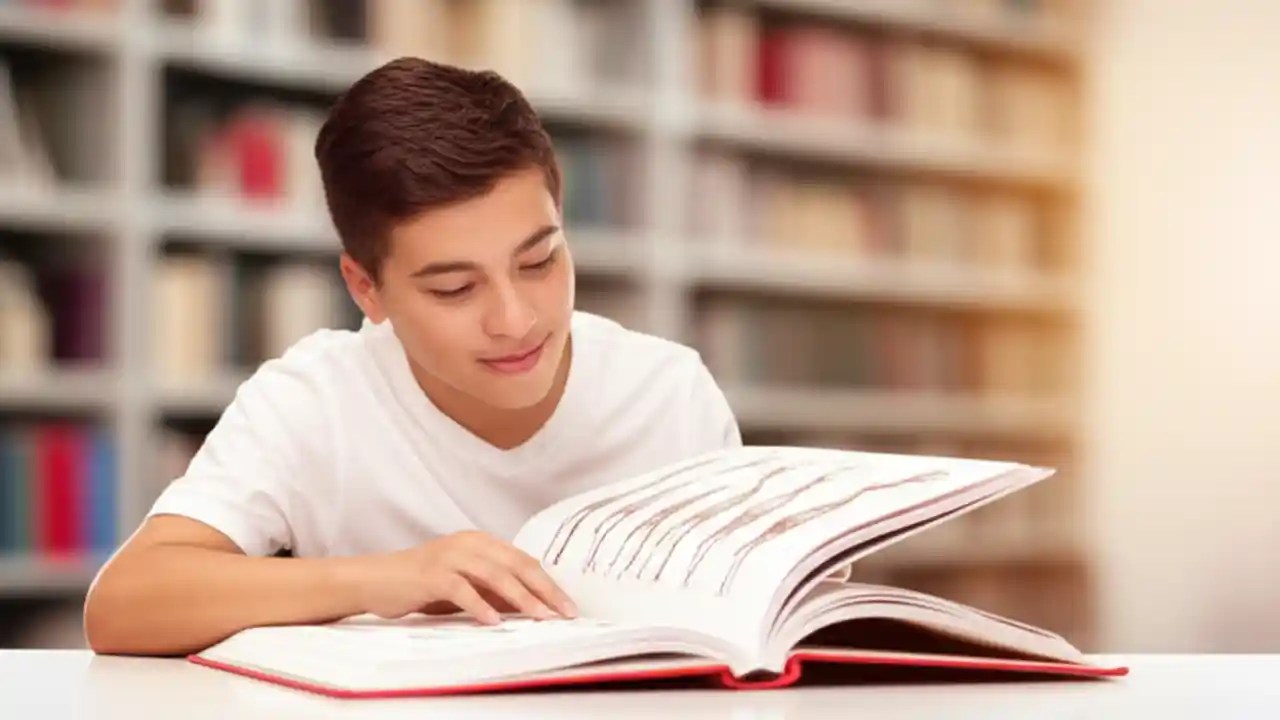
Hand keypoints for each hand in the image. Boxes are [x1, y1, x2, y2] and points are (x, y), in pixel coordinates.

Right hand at [354, 531, 577, 624]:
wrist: (376, 580)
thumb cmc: (423, 584)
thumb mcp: (466, 586)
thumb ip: (494, 591)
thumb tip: (531, 607)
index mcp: (481, 543)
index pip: (524, 561)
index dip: (548, 583)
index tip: (568, 606)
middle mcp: (470, 544)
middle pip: (517, 564)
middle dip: (544, 590)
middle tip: (565, 613)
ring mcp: (450, 556)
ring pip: (495, 574)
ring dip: (521, 597)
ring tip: (540, 617)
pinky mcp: (431, 574)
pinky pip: (461, 589)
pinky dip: (480, 605)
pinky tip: (494, 621)